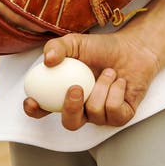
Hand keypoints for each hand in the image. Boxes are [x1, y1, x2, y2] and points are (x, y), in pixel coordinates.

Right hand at [23, 22, 159, 130]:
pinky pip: (114, 112)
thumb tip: (47, 61)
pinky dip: (117, 91)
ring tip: (109, 71)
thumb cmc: (101, 48)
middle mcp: (82, 109)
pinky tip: (120, 81)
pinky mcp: (121, 117)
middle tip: (76, 88)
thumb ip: (57, 47)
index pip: (44, 109)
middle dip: (71, 108)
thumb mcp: (75, 42)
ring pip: (95, 113)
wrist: (132, 48)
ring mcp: (102, 116)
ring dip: (102, 87)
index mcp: (65, 94)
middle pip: (70, 123)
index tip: (32, 100)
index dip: (35, 110)